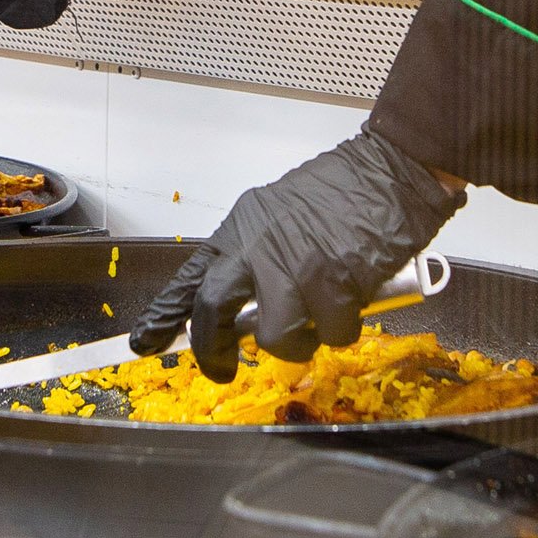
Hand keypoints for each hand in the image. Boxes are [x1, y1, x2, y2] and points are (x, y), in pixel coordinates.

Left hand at [130, 129, 461, 369]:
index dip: (164, 316)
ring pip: (276, 336)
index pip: (191, 278)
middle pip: (213, 310)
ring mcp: (294, 265)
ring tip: (317, 327)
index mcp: (242, 229)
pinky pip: (331, 333)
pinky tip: (353, 307)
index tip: (145, 341)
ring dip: (297, 345)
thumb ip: (258, 256)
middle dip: (215, 350)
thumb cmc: (345, 191)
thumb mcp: (280, 216)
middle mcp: (258, 246)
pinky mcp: (333, 282)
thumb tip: (246, 304)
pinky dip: (344, 330)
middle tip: (223, 367)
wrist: (392, 169)